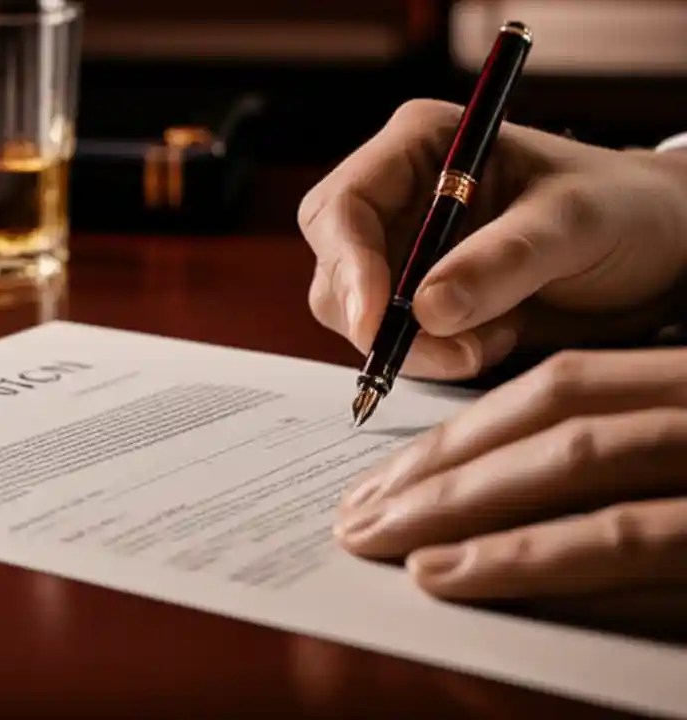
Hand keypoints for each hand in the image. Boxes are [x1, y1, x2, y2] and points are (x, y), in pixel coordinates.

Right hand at [298, 99, 686, 380]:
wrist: (659, 251)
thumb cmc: (624, 210)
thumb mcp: (575, 223)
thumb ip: (504, 261)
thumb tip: (427, 309)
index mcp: (419, 146)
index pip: (343, 207)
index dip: (349, 266)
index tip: (377, 322)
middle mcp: (397, 196)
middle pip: (336, 268)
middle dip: (380, 319)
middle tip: (450, 352)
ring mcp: (403, 251)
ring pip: (357, 314)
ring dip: (414, 346)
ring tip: (491, 342)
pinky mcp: (418, 298)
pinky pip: (393, 341)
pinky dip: (434, 357)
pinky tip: (492, 340)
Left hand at [334, 347, 686, 636]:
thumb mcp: (672, 469)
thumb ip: (605, 467)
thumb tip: (483, 501)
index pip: (563, 385)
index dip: (465, 430)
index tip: (387, 476)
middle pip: (555, 422)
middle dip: (443, 469)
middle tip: (357, 515)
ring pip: (575, 464)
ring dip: (465, 504)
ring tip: (382, 542)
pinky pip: (623, 539)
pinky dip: (528, 555)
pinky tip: (451, 573)